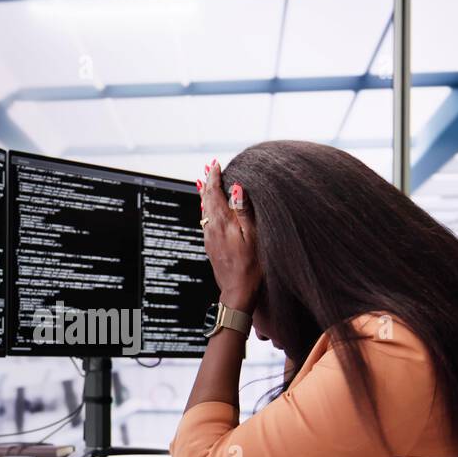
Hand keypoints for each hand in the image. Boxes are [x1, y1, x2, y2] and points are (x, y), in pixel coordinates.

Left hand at [199, 160, 260, 313]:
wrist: (238, 292)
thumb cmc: (250, 266)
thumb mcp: (253, 235)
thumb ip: (243, 211)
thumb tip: (236, 188)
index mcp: (222, 223)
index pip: (214, 193)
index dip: (214, 177)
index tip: (215, 164)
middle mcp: (212, 229)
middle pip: (206, 200)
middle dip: (208, 182)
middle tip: (209, 168)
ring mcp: (210, 238)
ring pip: (204, 211)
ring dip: (206, 195)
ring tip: (207, 183)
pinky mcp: (211, 247)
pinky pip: (206, 221)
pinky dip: (208, 209)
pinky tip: (210, 210)